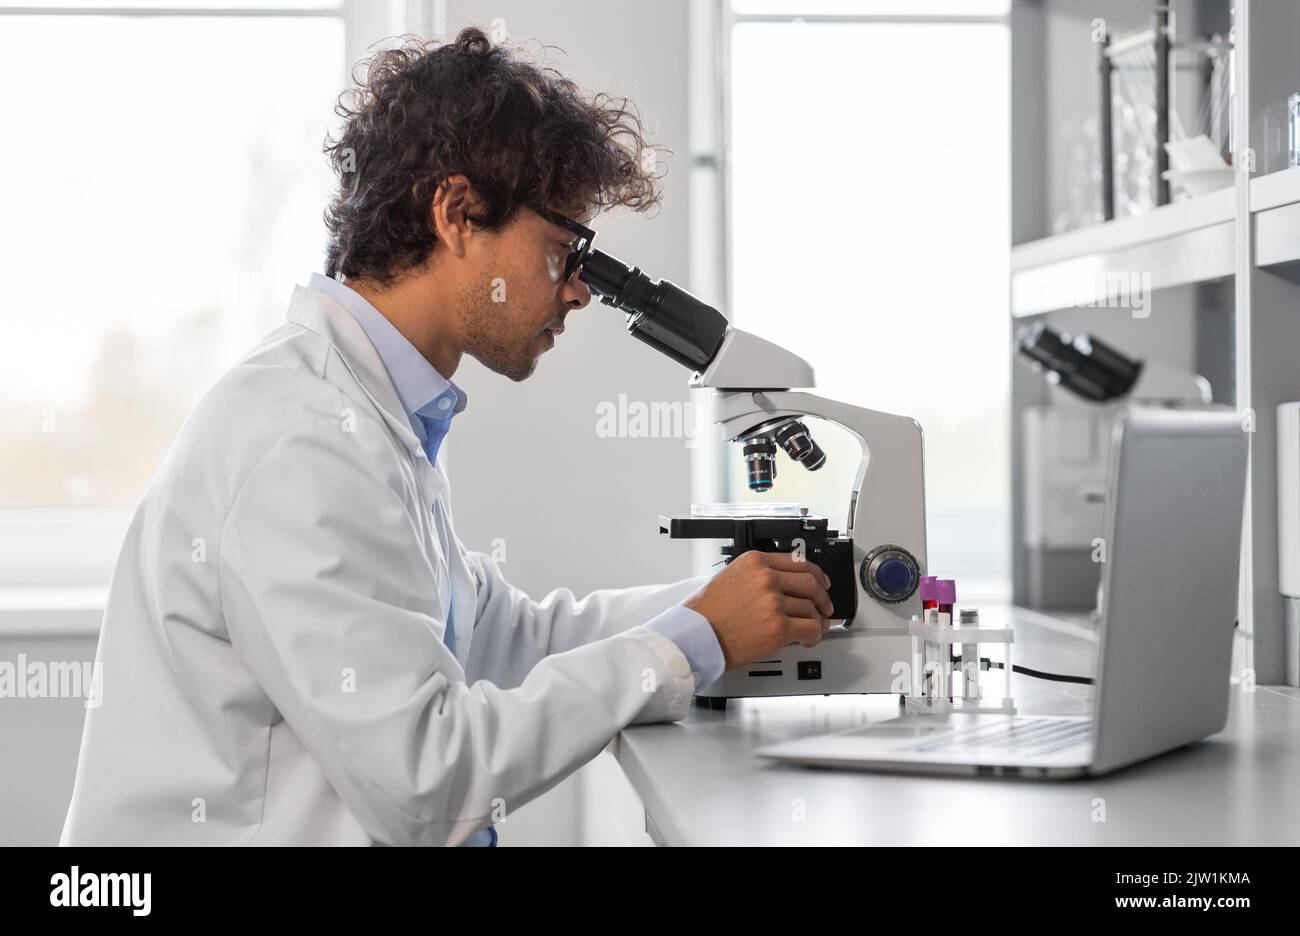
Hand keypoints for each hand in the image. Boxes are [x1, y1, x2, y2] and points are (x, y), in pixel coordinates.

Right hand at [684, 549, 833, 670]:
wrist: (696, 635)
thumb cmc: (706, 612)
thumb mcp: (730, 577)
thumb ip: (757, 575)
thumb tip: (782, 584)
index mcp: (755, 561)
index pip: (797, 561)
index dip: (815, 573)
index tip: (820, 580)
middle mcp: (766, 578)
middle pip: (810, 582)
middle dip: (822, 596)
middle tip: (824, 605)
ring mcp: (773, 602)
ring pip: (811, 607)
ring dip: (818, 619)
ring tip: (816, 625)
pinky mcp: (778, 627)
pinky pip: (810, 628)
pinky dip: (814, 635)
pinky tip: (809, 638)